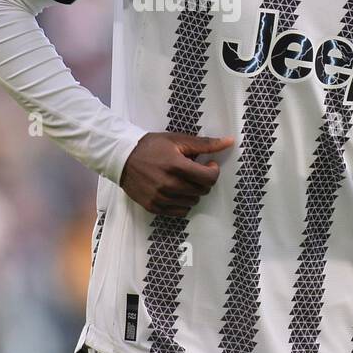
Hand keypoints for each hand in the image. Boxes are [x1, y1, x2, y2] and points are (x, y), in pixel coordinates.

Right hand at [118, 133, 233, 216]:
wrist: (122, 157)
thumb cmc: (151, 146)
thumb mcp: (177, 140)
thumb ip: (205, 144)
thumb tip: (230, 142)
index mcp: (176, 166)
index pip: (209, 178)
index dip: (213, 171)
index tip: (208, 165)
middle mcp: (168, 184)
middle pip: (202, 191)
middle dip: (203, 180)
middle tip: (194, 171)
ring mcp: (160, 197)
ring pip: (192, 202)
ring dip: (193, 192)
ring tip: (183, 180)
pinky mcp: (153, 207)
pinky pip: (180, 212)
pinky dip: (182, 203)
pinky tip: (176, 191)